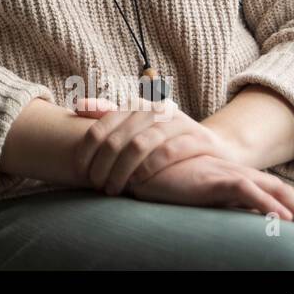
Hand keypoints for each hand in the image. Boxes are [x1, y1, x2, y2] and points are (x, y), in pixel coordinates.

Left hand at [73, 96, 245, 196]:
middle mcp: (156, 109)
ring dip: (121, 169)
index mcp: (138, 106)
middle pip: (118, 137)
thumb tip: (77, 106)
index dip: (87, 148)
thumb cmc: (167, 138)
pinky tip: (137, 182)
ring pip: (140, 144)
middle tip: (95, 184)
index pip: (102, 124)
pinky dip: (148, 168)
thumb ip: (108, 115)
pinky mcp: (197, 138)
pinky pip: (167, 152)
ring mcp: (178, 122)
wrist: (215, 146)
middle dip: (102, 163)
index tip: (79, 170)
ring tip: (112, 187)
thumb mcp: (138, 125)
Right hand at [126, 153, 293, 241]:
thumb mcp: (202, 198)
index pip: (281, 196)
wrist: (143, 163)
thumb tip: (244, 226)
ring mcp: (229, 174)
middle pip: (288, 194)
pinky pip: (247, 191)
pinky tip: (282, 218)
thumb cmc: (170, 180)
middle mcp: (241, 175)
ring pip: (277, 191)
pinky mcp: (215, 178)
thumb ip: (224, 206)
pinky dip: (267, 204)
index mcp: (240, 179)